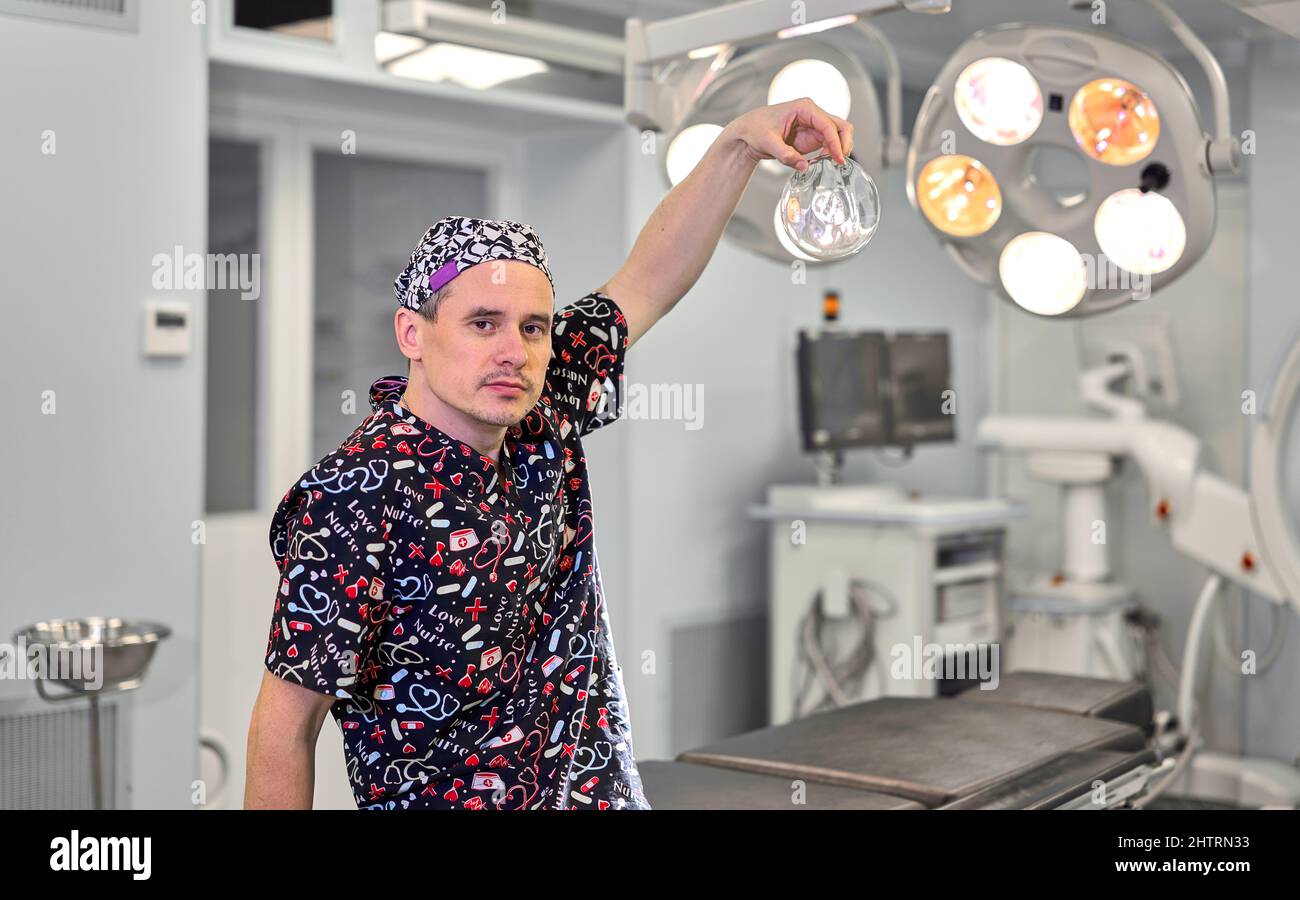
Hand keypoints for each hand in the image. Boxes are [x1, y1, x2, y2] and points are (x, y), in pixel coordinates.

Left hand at [723, 98, 854, 170]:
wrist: (748, 132)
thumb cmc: (756, 129)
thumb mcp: (768, 143)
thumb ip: (786, 155)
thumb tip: (804, 166)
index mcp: (804, 108)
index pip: (828, 125)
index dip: (836, 143)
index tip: (837, 159)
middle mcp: (813, 114)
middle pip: (841, 126)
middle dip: (844, 143)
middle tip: (838, 162)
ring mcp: (814, 125)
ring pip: (839, 134)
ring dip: (838, 149)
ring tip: (829, 164)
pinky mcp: (812, 136)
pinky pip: (830, 144)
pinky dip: (831, 154)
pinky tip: (823, 163)